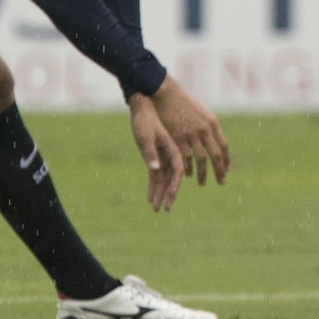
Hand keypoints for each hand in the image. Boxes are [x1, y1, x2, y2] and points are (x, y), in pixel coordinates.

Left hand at [127, 93, 182, 210]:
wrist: (142, 108)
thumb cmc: (145, 120)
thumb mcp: (146, 136)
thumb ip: (150, 152)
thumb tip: (154, 169)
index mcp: (173, 149)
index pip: (177, 172)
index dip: (174, 187)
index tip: (169, 200)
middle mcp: (170, 155)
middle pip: (171, 179)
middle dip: (167, 195)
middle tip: (163, 210)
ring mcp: (163, 157)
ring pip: (163, 180)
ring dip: (159, 193)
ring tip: (154, 209)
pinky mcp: (154, 157)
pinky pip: (155, 175)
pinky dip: (152, 186)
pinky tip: (149, 198)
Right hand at [149, 75, 229, 185]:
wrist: (166, 95)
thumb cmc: (182, 103)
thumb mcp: (201, 113)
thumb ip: (209, 127)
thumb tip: (215, 139)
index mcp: (212, 123)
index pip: (223, 146)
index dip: (226, 160)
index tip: (226, 170)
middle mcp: (205, 130)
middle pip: (216, 155)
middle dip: (220, 171)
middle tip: (221, 182)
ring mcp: (192, 134)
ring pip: (201, 159)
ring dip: (202, 173)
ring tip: (202, 183)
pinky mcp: (178, 138)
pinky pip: (186, 158)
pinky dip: (188, 168)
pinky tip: (187, 175)